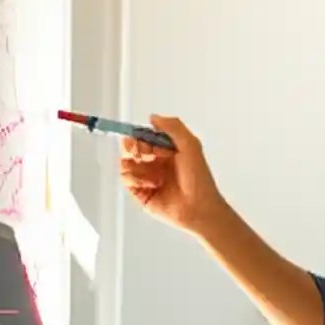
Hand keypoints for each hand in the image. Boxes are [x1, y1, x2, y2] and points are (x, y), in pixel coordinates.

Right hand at [119, 115, 227, 234]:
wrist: (198, 207)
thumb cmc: (198, 178)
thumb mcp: (190, 145)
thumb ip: (173, 127)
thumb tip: (153, 117)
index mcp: (166, 150)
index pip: (145, 136)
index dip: (141, 135)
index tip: (143, 138)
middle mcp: (155, 162)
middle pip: (131, 147)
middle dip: (132, 146)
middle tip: (141, 153)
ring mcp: (146, 177)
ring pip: (125, 162)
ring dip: (136, 165)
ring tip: (153, 175)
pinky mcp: (140, 193)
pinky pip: (125, 179)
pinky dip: (135, 178)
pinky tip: (151, 184)